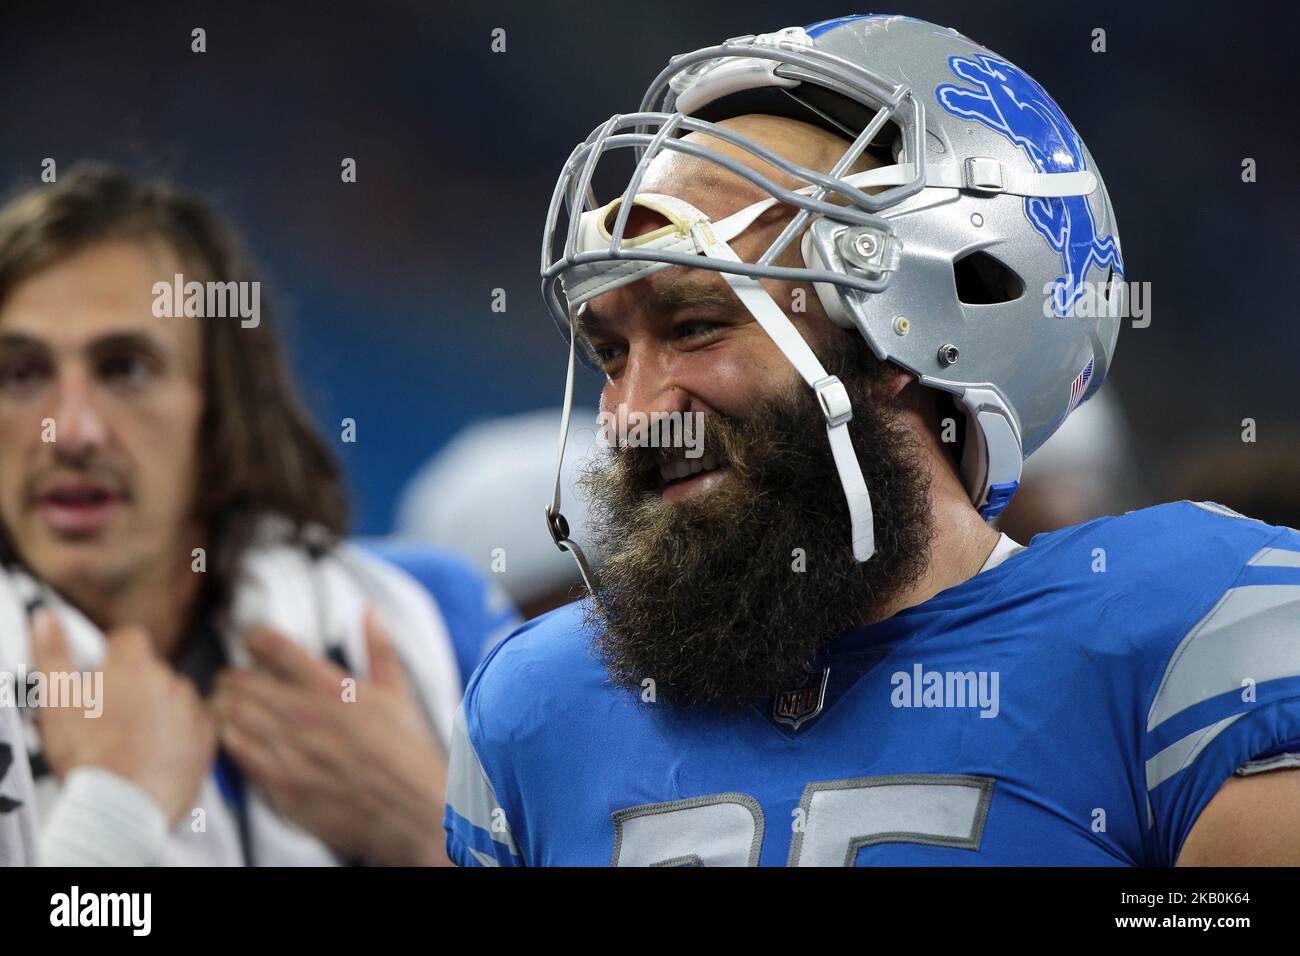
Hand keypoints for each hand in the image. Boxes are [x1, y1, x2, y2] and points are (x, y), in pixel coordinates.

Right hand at [31, 606, 216, 825]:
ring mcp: (193, 708)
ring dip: (158, 710)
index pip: (128, 639)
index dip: (112, 656)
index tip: (100, 679)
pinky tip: (157, 753)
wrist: (124, 806)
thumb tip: (46, 616)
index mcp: (135, 665)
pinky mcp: (208, 737)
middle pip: (150, 671)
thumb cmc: (87, 755)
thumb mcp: (56, 702)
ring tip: (132, 742)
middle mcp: (171, 679)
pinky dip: (179, 733)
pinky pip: (194, 723)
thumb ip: (52, 653)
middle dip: (133, 687)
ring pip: (173, 697)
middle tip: (109, 720)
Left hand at [213, 606, 450, 865]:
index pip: (276, 648)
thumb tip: (370, 609)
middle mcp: (308, 717)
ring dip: (227, 706)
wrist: (414, 810)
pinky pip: (238, 754)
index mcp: (335, 688)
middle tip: (235, 676)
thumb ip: (379, 647)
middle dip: (234, 675)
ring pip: (233, 716)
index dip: (255, 637)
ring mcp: (292, 754)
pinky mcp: (282, 786)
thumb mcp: (399, 692)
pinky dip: (231, 739)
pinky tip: (236, 735)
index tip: (252, 638)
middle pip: (243, 682)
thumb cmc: (408, 750)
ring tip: (230, 704)